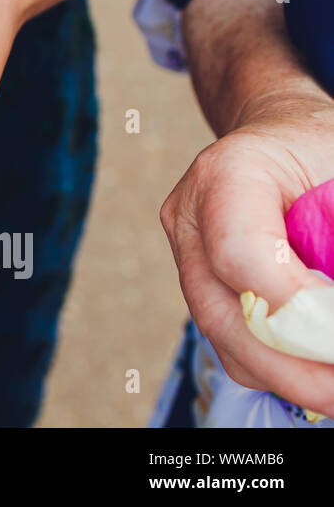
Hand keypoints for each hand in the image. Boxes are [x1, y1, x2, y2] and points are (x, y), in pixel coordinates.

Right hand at [160, 93, 333, 416]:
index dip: (293, 306)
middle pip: (221, 313)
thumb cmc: (322, 147)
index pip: (240, 254)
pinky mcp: (198, 279)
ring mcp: (187, 251)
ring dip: (287, 374)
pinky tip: (316, 366)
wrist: (284, 133)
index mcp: (228, 172)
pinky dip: (278, 364)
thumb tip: (332, 307)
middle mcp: (191, 216)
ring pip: (223, 337)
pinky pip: (230, 341)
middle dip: (292, 365)